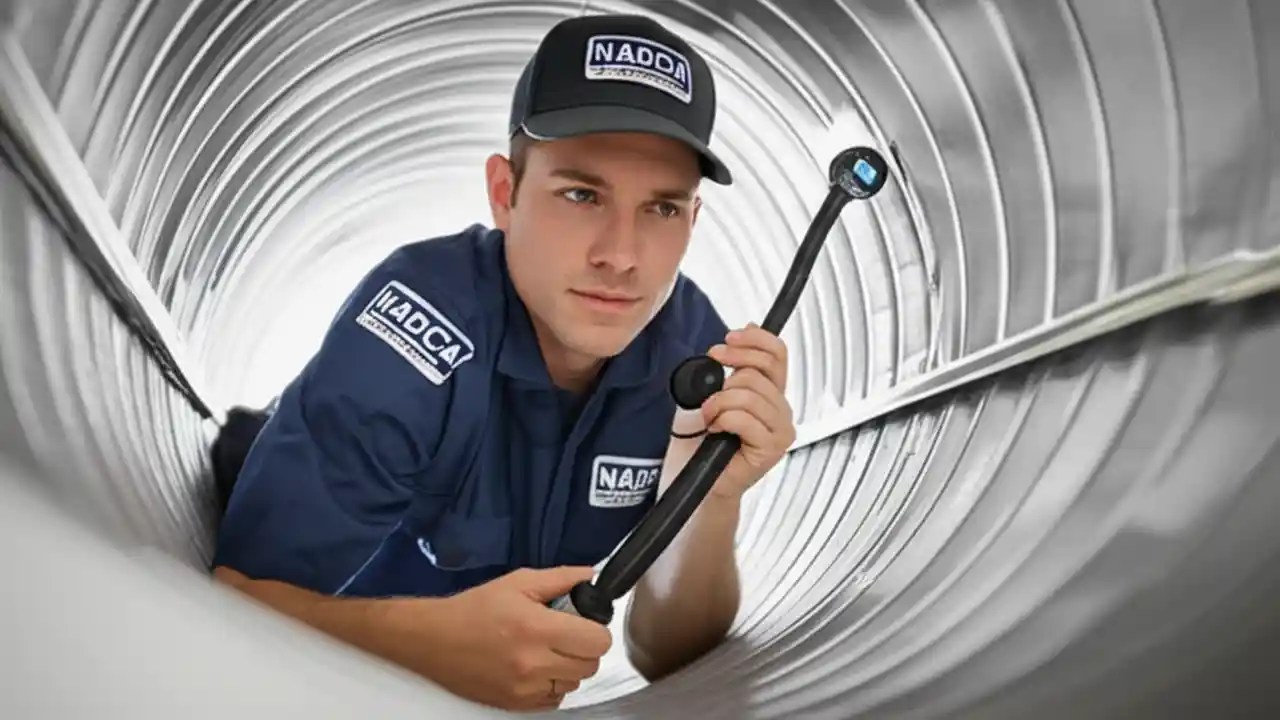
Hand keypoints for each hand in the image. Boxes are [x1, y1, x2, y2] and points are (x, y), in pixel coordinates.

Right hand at [408, 566, 611, 710]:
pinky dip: (552, 685)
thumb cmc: (474, 608)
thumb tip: (590, 575)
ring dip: (569, 668)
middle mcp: (534, 663)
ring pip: (574, 684)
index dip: (596, 629)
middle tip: (566, 635)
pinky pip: (555, 699)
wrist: (433, 640)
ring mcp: (525, 688)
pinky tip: (535, 667)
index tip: (584, 622)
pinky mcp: (515, 704)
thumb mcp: (518, 582)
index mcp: (537, 628)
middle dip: (584, 648)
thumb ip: (560, 578)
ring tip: (547, 650)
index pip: (597, 641)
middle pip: (591, 665)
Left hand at [696, 323, 795, 499]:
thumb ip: (731, 366)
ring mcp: (780, 430)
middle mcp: (781, 410)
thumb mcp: (713, 392)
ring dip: (719, 404)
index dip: (753, 340)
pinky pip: (744, 419)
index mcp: (772, 392)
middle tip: (709, 395)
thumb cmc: (703, 440)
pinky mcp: (770, 449)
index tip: (727, 340)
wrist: (696, 476)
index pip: (777, 354)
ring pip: (749, 395)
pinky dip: (723, 420)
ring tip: (711, 418)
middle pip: (757, 373)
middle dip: (724, 379)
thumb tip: (744, 331)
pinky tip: (718, 430)